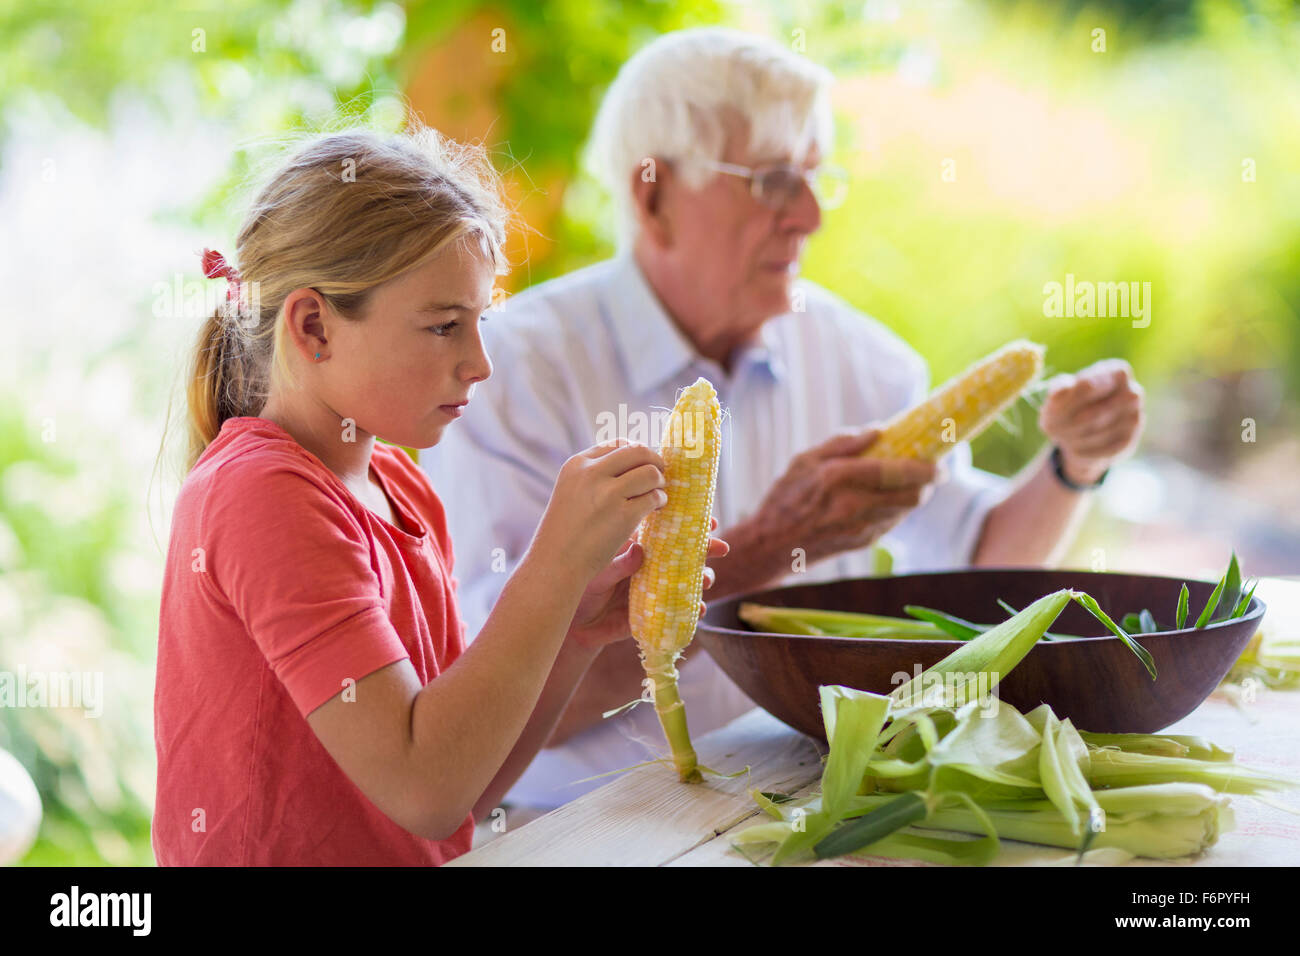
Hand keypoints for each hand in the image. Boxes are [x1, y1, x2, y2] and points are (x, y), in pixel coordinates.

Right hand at [530, 439, 666, 582]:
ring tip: (657, 495)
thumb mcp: (571, 491)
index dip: (636, 454)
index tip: (643, 466)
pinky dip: (660, 501)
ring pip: (651, 473)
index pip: (617, 444)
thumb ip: (594, 475)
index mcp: (577, 464)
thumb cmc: (565, 531)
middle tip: (659, 476)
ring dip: (659, 482)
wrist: (555, 563)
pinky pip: (654, 497)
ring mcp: (608, 494)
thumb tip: (634, 462)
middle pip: (638, 452)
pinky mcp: (624, 515)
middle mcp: (591, 473)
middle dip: (654, 462)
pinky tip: (656, 509)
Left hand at [567, 518, 729, 651]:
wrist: (576, 622)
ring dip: (703, 578)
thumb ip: (616, 564)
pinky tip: (699, 610)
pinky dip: (693, 611)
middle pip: (687, 554)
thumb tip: (638, 551)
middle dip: (707, 549)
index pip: (668, 531)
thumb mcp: (596, 573)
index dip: (690, 525)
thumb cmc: (584, 588)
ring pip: (689, 581)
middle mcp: (654, 566)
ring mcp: (659, 589)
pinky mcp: (658, 613)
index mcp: (640, 548)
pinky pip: (681, 611)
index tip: (709, 521)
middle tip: (721, 547)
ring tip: (707, 580)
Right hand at [749, 428, 937, 565]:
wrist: (771, 545)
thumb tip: (878, 430)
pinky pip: (892, 521)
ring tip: (910, 482)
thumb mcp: (805, 460)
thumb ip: (843, 443)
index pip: (896, 471)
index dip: (925, 468)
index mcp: (837, 477)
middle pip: (912, 495)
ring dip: (914, 495)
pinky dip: (897, 508)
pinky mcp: (863, 542)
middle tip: (930, 472)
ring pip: (906, 510)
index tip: (939, 462)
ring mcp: (860, 527)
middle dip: (928, 483)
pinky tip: (886, 498)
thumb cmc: (785, 496)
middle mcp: (853, 504)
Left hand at [1039, 359, 1144, 483]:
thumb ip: (1059, 389)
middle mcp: (1132, 392)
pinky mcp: (1130, 440)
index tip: (1055, 403)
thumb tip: (1062, 389)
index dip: (1076, 394)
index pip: (1100, 381)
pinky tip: (1075, 447)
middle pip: (1100, 410)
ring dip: (1076, 437)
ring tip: (1063, 436)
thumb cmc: (1068, 406)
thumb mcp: (1058, 395)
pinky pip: (1106, 449)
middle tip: (1052, 428)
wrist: (1079, 433)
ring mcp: (1135, 417)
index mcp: (1115, 372)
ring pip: (1102, 431)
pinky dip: (1085, 450)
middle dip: (1072, 422)